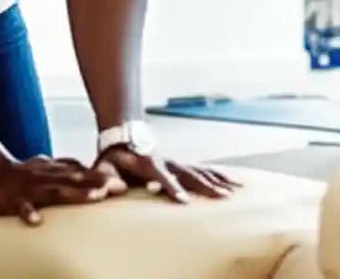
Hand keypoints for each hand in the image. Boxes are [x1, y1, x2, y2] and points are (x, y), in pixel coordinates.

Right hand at [0, 155, 121, 224]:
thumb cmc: (24, 172)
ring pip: (55, 191)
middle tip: (119, 188)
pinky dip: (27, 212)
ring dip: (75, 194)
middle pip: (76, 179)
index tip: (124, 184)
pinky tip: (36, 221)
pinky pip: (20, 207)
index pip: (83, 173)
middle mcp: (48, 177)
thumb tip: (91, 169)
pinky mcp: (12, 201)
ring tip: (95, 197)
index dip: (103, 177)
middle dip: (98, 183)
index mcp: (56, 170)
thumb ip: (68, 167)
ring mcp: (31, 188)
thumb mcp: (49, 166)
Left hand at [94, 146, 239, 202]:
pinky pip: (204, 171)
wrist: (124, 137)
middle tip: (223, 197)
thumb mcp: (103, 167)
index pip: (163, 177)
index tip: (184, 201)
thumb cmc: (113, 158)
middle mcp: (167, 162)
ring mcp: (177, 163)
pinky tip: (233, 182)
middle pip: (190, 174)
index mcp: (148, 164)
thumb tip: (114, 189)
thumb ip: (104, 179)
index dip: (173, 188)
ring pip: (201, 171)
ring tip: (236, 190)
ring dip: (219, 181)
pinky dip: (219, 176)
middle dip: (206, 186)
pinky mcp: (181, 165)